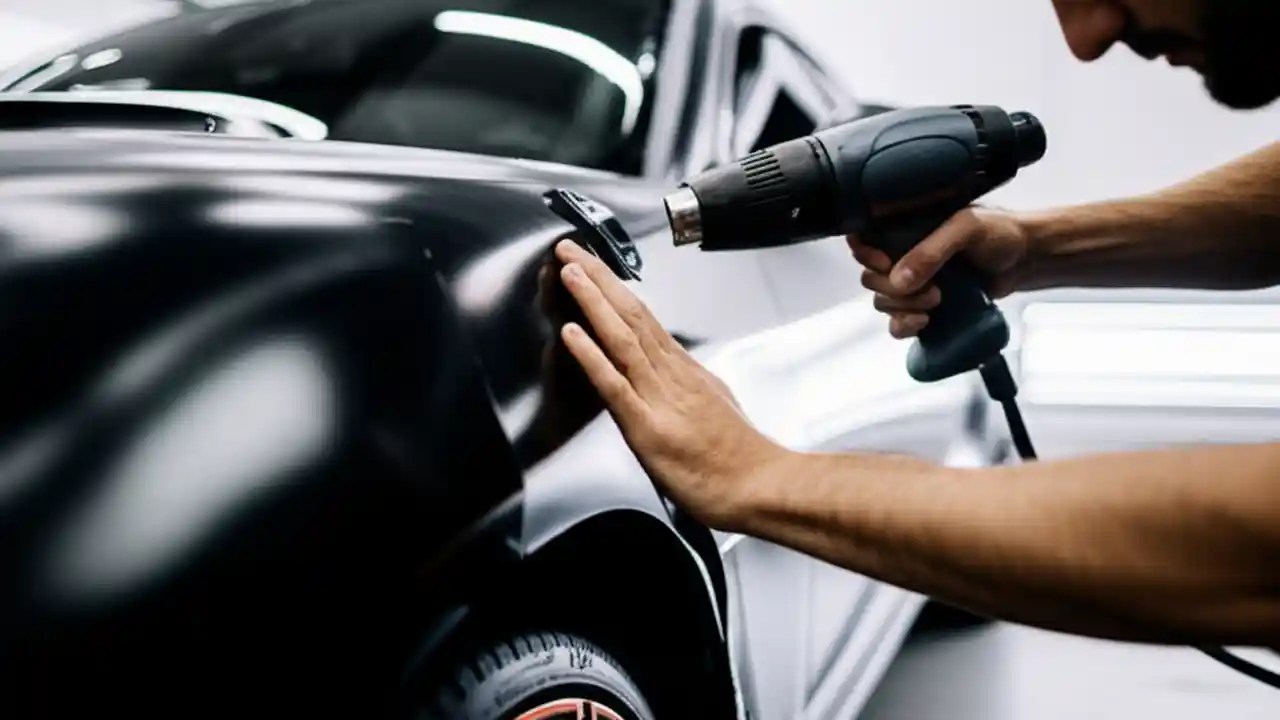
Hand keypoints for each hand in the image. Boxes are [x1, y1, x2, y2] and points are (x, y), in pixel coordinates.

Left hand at [553, 240, 791, 528]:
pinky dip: (591, 355)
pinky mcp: (647, 427)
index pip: (644, 317)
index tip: (595, 263)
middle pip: (631, 314)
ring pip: (622, 338)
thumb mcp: (714, 403)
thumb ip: (686, 384)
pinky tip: (572, 334)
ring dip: (592, 301)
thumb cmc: (738, 456)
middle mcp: (670, 375)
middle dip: (598, 278)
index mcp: (683, 370)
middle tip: (571, 247)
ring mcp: (659, 398)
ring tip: (569, 272)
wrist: (761, 486)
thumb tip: (672, 370)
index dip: (616, 287)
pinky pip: (614, 385)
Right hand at [849, 207, 1029, 338]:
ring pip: (882, 301)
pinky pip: (896, 323)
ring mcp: (912, 282)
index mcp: (904, 227)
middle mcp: (902, 254)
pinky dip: (903, 327)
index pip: (862, 238)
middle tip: (931, 289)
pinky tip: (924, 323)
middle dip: (894, 289)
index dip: (865, 254)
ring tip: (936, 302)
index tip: (886, 263)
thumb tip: (898, 280)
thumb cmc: (999, 233)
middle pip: (870, 277)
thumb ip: (932, 250)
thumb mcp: (966, 229)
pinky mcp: (923, 307)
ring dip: (903, 307)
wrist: (1026, 260)